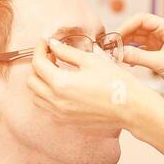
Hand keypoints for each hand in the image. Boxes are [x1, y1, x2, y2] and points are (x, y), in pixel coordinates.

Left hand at [27, 37, 156, 131]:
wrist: (132, 108)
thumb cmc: (115, 82)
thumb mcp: (91, 61)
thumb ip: (67, 52)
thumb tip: (52, 44)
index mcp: (61, 83)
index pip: (38, 64)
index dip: (39, 49)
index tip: (45, 42)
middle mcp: (56, 101)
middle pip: (32, 81)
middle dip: (38, 65)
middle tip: (52, 55)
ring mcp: (60, 114)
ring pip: (36, 97)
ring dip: (41, 82)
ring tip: (56, 70)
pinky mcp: (67, 121)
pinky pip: (47, 107)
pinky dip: (48, 95)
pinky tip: (63, 86)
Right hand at [118, 12, 163, 105]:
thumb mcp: (162, 64)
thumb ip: (138, 57)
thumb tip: (117, 53)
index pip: (142, 19)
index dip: (126, 26)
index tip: (114, 38)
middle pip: (138, 29)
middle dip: (123, 36)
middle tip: (110, 47)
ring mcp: (163, 46)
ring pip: (138, 41)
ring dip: (126, 46)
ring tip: (114, 55)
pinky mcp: (161, 58)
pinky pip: (141, 52)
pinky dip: (132, 55)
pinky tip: (126, 62)